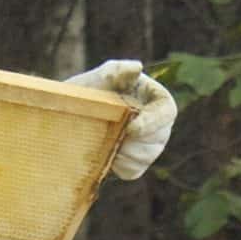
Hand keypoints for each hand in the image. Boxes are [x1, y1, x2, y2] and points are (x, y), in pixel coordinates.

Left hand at [66, 59, 176, 180]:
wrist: (74, 115)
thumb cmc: (93, 90)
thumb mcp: (103, 77)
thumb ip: (118, 71)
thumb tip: (136, 68)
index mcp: (158, 101)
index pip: (166, 113)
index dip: (152, 123)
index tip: (131, 128)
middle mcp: (160, 126)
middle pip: (158, 139)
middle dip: (134, 141)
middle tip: (111, 135)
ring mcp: (149, 147)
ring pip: (144, 157)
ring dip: (123, 153)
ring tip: (106, 140)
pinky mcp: (135, 165)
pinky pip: (132, 171)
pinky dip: (117, 166)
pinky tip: (106, 153)